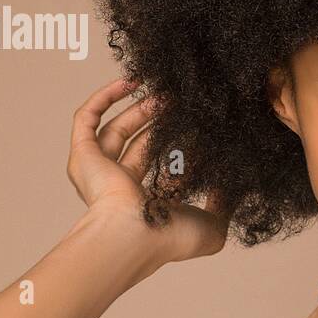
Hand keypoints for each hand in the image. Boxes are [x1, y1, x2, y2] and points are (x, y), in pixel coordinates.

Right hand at [65, 77, 229, 264]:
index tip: (205, 132)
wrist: (133, 235)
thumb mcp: (213, 225)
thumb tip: (235, 186)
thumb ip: (225, 204)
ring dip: (140, 108)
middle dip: (161, 122)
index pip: (167, 170)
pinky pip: (86, 119)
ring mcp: (99, 171)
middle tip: (181, 103)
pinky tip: (128, 81)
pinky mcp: (82, 156)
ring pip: (117, 129)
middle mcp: (119, 187)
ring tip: (166, 93)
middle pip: (140, 144)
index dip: (186, 150)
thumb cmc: (170, 236)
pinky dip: (104, 98)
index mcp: (147, 204)